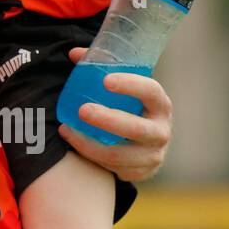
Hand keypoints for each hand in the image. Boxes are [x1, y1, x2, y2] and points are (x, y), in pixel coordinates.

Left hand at [58, 45, 170, 182]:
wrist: (146, 145)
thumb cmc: (130, 109)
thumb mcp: (124, 90)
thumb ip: (101, 69)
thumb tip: (74, 54)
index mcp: (160, 104)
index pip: (151, 91)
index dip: (130, 85)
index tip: (105, 80)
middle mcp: (162, 131)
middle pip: (136, 129)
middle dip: (107, 120)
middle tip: (82, 110)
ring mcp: (153, 155)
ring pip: (119, 154)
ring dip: (89, 143)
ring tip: (67, 130)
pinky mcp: (141, 173)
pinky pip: (113, 168)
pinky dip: (91, 157)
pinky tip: (76, 144)